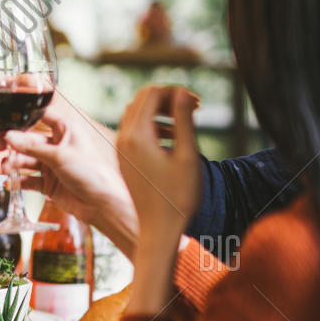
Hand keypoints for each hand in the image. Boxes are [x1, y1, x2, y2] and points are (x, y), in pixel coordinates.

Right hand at [1, 95, 140, 255]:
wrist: (101, 204)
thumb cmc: (92, 174)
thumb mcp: (60, 156)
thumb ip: (32, 148)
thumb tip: (10, 137)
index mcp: (66, 130)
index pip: (42, 117)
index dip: (24, 119)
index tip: (7, 122)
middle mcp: (57, 146)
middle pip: (28, 141)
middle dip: (14, 146)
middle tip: (2, 148)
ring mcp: (51, 165)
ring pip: (26, 161)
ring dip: (14, 164)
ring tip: (5, 167)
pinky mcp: (48, 183)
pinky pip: (28, 180)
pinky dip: (18, 182)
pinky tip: (10, 183)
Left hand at [115, 84, 200, 242]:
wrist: (160, 229)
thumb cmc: (178, 196)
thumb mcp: (187, 155)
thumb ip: (183, 120)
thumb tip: (182, 92)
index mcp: (137, 136)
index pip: (152, 93)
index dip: (176, 91)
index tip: (198, 103)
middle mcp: (123, 139)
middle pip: (142, 100)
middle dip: (168, 98)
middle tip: (194, 107)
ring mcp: (121, 150)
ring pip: (136, 114)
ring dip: (160, 111)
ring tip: (186, 120)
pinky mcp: (124, 159)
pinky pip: (134, 130)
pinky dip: (152, 125)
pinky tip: (173, 137)